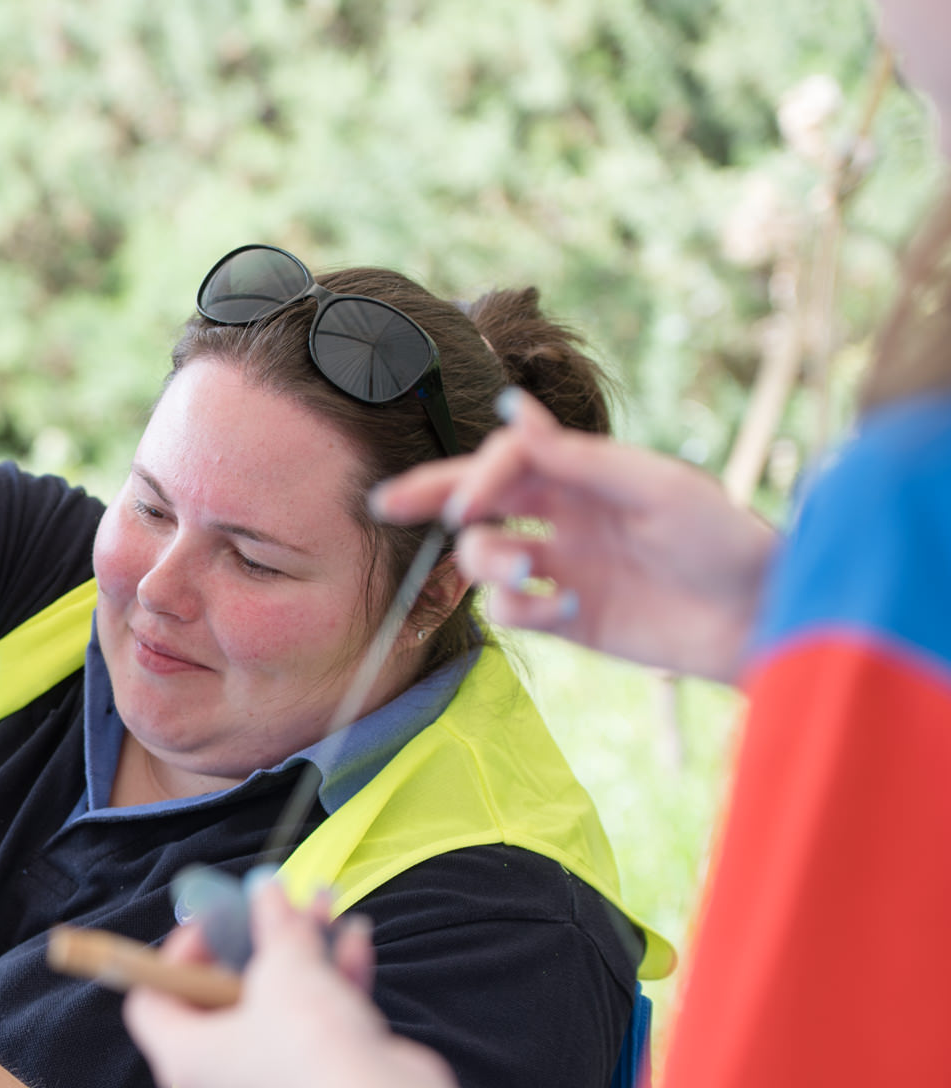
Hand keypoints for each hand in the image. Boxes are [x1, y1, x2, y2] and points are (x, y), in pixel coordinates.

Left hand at [124, 879, 449, 1087]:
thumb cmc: (306, 1040)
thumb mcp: (284, 964)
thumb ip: (273, 924)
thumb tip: (266, 889)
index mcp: (182, 1057)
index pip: (152, 999)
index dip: (179, 954)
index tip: (215, 923)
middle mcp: (215, 1084)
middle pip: (222, 999)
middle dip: (257, 945)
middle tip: (280, 910)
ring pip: (275, 1012)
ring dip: (303, 957)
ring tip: (327, 911)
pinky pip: (310, 1034)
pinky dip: (330, 990)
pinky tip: (357, 943)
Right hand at [369, 390, 779, 683]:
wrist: (761, 615)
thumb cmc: (722, 538)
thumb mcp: (654, 487)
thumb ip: (578, 457)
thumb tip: (512, 409)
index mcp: (584, 472)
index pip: (506, 460)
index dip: (475, 475)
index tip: (461, 505)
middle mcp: (565, 513)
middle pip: (478, 498)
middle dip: (431, 497)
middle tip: (387, 505)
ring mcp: (563, 564)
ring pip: (486, 555)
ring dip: (486, 562)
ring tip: (521, 571)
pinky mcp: (566, 615)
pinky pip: (512, 609)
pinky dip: (522, 609)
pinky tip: (563, 607)